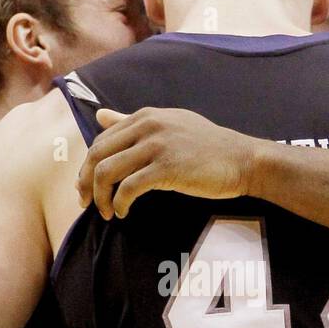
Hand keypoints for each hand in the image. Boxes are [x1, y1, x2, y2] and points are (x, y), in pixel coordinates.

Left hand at [78, 108, 256, 218]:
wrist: (243, 159)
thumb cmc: (208, 147)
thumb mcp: (169, 125)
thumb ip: (132, 122)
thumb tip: (100, 115)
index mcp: (145, 116)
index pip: (101, 140)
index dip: (88, 167)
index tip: (88, 188)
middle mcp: (147, 126)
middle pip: (97, 155)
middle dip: (85, 183)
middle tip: (87, 203)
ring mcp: (157, 146)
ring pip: (107, 172)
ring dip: (100, 197)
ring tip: (107, 212)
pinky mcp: (167, 168)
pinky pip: (128, 188)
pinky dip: (120, 204)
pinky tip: (124, 213)